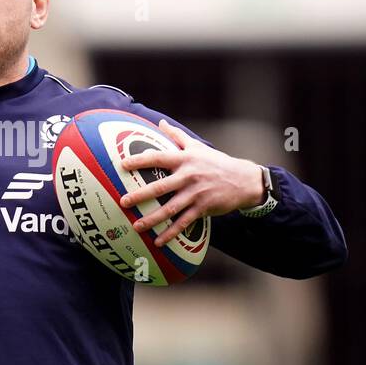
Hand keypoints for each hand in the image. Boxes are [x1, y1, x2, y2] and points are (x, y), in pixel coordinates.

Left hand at [118, 120, 265, 246]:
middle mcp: (189, 176)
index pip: (158, 158)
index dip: (140, 160)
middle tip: (123, 202)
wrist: (243, 180)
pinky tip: (158, 241)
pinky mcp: (203, 208)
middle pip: (160, 187)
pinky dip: (171, 233)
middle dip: (140, 195)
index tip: (122, 164)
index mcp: (185, 159)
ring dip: (152, 218)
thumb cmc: (216, 162)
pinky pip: (184, 222)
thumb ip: (177, 135)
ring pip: (170, 208)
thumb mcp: (198, 146)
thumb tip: (160, 122)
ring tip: (136, 226)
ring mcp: (196, 193)